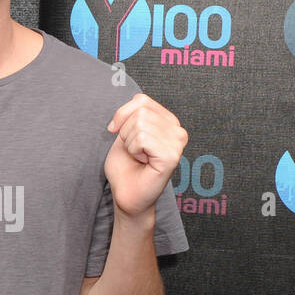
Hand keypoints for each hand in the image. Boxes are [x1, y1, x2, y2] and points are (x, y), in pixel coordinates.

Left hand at [104, 93, 188, 217]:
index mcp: (168, 122)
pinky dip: (134, 150)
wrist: (127, 196)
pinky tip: (142, 162)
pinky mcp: (172, 156)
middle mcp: (178, 130)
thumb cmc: (126, 167)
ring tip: (138, 158)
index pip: (142, 100)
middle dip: (126, 132)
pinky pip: (143, 138)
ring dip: (130, 143)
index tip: (116, 132)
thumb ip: (131, 113)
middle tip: (133, 151)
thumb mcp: (124, 133)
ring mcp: (178, 143)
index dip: (122, 114)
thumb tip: (135, 98)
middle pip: (140, 111)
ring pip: (140, 124)